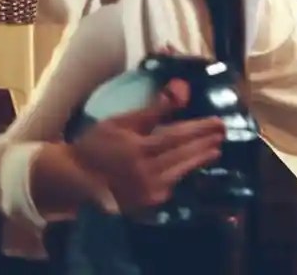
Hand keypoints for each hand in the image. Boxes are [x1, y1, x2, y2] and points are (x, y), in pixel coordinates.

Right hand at [70, 78, 225, 212]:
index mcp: (138, 149)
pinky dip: (184, 172)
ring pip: (181, 171)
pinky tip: (195, 164)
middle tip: (223, 132)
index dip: (200, 129)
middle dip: (205, 143)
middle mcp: (146, 173)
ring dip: (200, 158)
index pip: (177, 137)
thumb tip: (178, 92)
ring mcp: (148, 191)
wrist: (73, 180)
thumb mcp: (120, 122)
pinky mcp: (147, 203)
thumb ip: (152, 111)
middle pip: (184, 155)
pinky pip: (172, 184)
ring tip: (215, 148)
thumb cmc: (95, 146)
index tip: (218, 121)